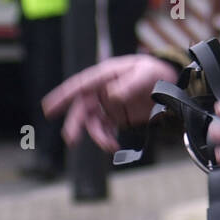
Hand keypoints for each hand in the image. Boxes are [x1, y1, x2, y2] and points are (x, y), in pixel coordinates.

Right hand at [41, 55, 177, 151]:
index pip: (80, 85)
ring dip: (97, 136)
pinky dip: (106, 139)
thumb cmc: (155, 72)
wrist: (170, 83)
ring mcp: (107, 104)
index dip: (63, 96)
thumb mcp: (145, 75)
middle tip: (71, 139)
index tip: (49, 107)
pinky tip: (114, 146)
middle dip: (75, 124)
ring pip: (93, 122)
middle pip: (82, 108)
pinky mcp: (116, 116)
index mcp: (105, 75)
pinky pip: (105, 129)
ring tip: (109, 146)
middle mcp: (102, 90)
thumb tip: (111, 96)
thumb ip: (129, 85)